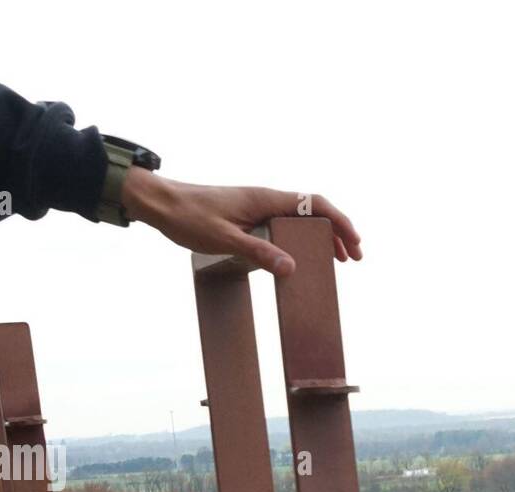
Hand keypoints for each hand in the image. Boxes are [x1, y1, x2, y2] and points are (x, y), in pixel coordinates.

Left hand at [121, 171, 360, 276]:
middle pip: (313, 212)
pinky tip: (300, 256)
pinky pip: (284, 225)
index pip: (315, 205)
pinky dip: (301, 239)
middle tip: (351, 259)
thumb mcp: (224, 240)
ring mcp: (258, 207)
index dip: (339, 223)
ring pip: (300, 219)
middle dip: (337, 233)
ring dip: (320, 237)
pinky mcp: (248, 216)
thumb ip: (259, 254)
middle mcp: (266, 199)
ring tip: (335, 260)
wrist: (160, 203)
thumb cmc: (188, 218)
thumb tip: (292, 268)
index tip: (353, 244)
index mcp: (266, 200)